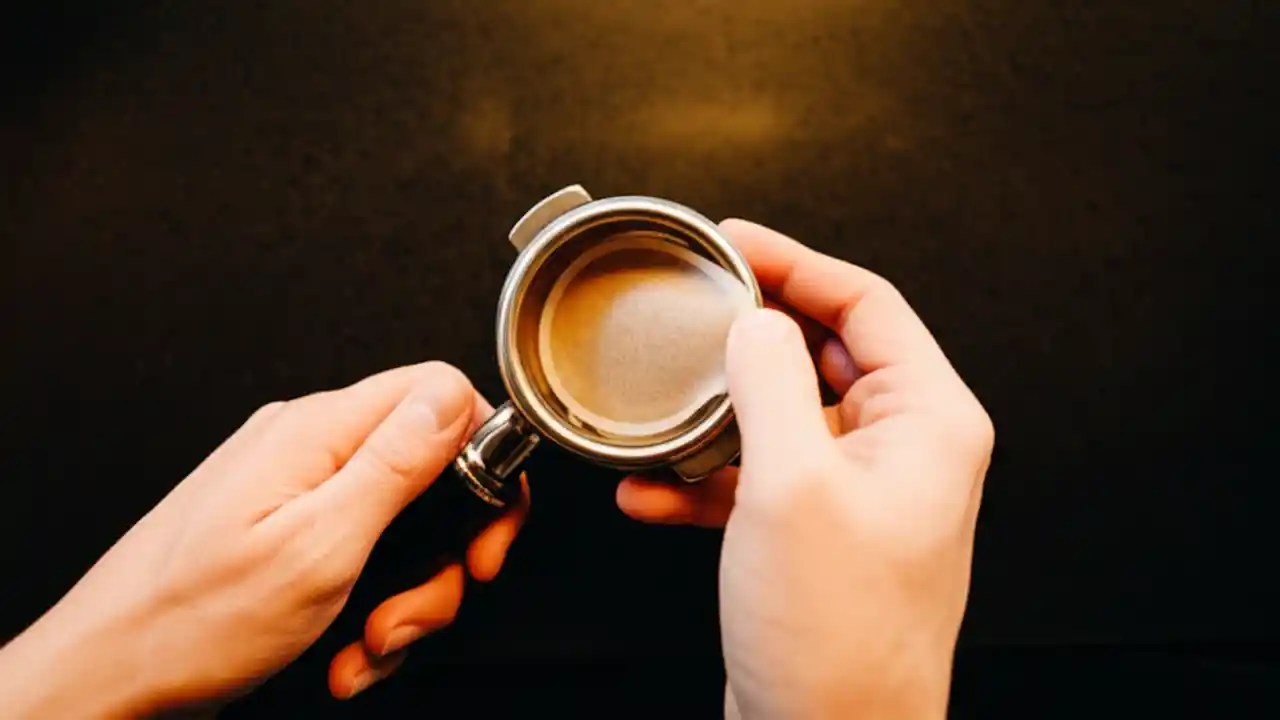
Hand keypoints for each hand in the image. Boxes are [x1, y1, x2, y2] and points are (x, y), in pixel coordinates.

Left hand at [0, 362, 527, 716]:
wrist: (105, 680)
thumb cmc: (189, 622)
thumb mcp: (316, 546)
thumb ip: (392, 466)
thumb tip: (452, 398)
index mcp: (318, 432)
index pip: (441, 394)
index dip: (484, 460)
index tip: (482, 531)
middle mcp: (308, 449)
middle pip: (431, 472)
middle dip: (443, 555)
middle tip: (416, 611)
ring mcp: (296, 493)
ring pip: (403, 527)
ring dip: (406, 598)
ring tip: (368, 644)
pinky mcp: (288, 536)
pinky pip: (363, 559)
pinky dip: (368, 612)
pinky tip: (342, 651)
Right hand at [616, 221, 993, 716]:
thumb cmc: (835, 638)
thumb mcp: (790, 486)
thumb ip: (769, 381)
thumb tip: (754, 320)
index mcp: (927, 424)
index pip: (866, 303)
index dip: (795, 261)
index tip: (733, 242)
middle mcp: (901, 452)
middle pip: (821, 351)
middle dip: (747, 336)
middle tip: (690, 313)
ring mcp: (857, 496)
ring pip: (779, 416)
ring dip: (715, 416)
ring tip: (660, 417)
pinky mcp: (815, 536)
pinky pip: (756, 479)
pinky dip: (704, 480)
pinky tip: (652, 493)